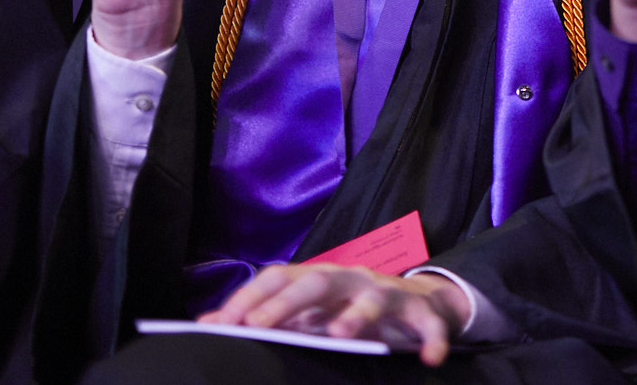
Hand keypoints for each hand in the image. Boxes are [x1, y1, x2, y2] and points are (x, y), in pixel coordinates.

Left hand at [202, 263, 480, 366]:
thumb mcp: (308, 314)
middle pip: (317, 282)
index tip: (221, 324)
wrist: (416, 303)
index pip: (278, 278)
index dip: (249, 298)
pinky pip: (427, 322)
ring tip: (342, 335)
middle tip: (259, 327)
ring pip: (373, 297)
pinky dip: (430, 339)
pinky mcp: (419, 309)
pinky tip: (429, 359)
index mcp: (318, 279)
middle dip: (286, 303)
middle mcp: (350, 279)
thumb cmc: (350, 312)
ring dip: (358, 314)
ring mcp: (385, 292)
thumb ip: (265, 318)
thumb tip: (206, 324)